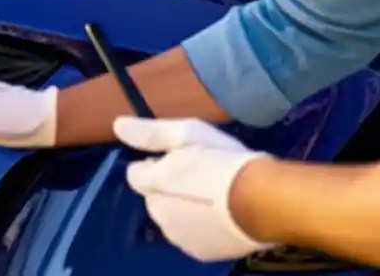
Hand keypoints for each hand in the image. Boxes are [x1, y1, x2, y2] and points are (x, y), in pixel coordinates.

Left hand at [115, 117, 275, 261]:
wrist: (262, 201)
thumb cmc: (224, 160)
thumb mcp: (187, 133)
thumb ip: (150, 133)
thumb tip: (117, 125)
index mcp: (152, 184)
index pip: (136, 174)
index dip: (157, 164)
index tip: (182, 158)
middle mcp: (158, 214)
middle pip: (155, 197)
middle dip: (170, 187)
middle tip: (203, 174)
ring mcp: (178, 237)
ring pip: (173, 218)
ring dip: (185, 208)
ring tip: (216, 194)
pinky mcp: (199, 253)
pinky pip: (192, 236)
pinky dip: (201, 227)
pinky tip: (223, 215)